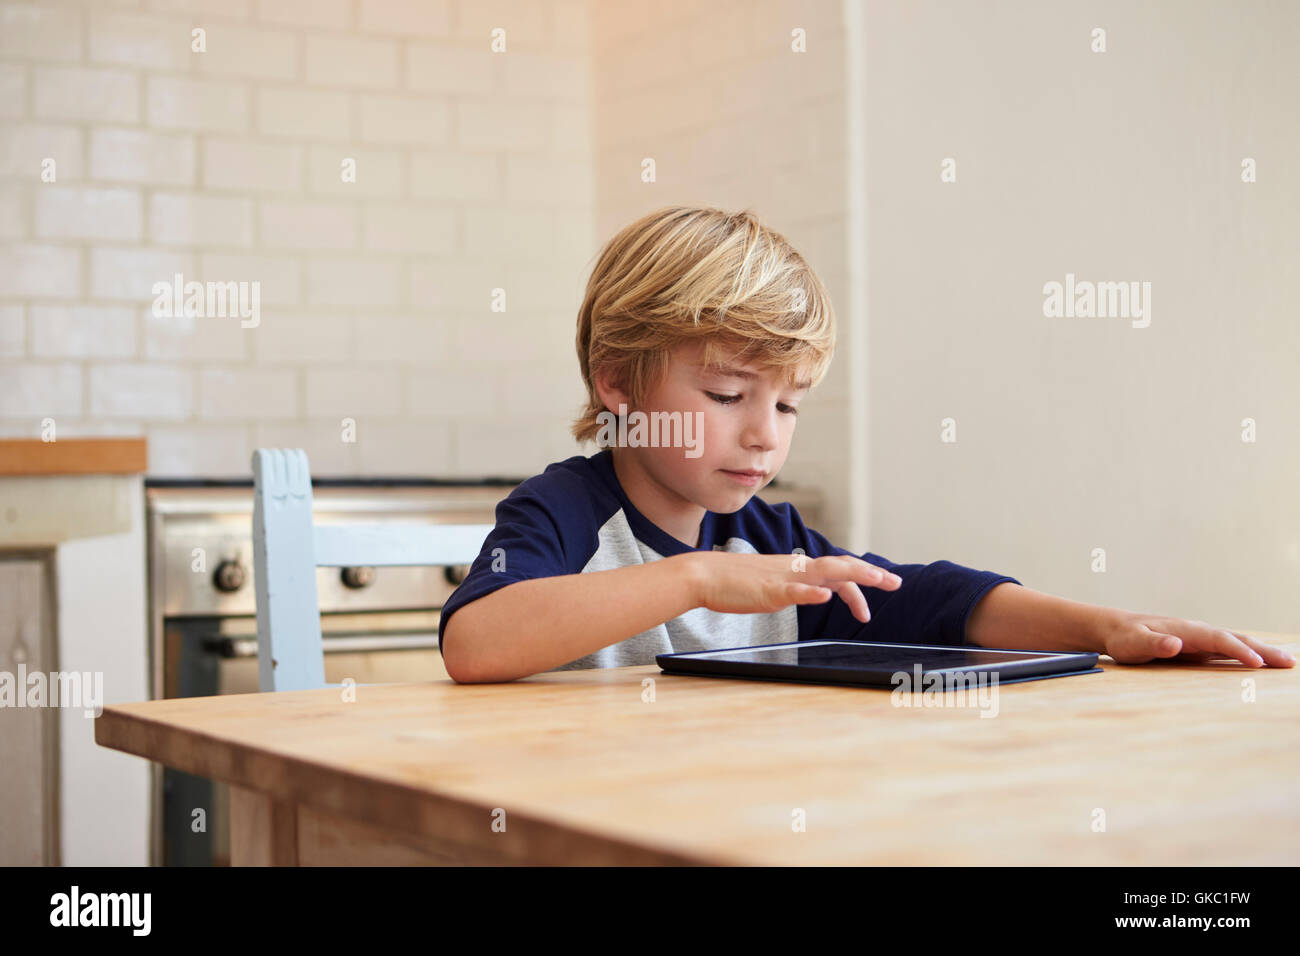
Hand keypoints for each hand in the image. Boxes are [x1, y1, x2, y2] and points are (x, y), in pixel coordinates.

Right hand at [685, 551, 900, 622]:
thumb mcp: (774, 584)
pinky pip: (793, 590)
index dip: (863, 578)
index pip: (838, 570)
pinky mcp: (768, 591)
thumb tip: (817, 590)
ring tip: (876, 579)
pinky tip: (825, 595)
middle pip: (841, 566)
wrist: (704, 575)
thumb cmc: (735, 582)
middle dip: (871, 575)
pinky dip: (811, 592)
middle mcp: (796, 568)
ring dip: (853, 576)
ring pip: (825, 572)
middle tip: (896, 583)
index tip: (884, 586)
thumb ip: (797, 586)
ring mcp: (784, 579)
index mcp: (798, 568)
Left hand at [1101, 611, 1295, 667]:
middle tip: (1289, 663)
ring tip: (1287, 663)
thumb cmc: (1124, 638)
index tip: (1258, 663)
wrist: (1117, 629)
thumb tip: (1175, 644)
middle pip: (1235, 639)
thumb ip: (1153, 644)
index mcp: (1186, 630)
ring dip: (1262, 652)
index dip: (1239, 651)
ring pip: (1237, 644)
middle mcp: (1198, 632)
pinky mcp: (1200, 649)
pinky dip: (1249, 655)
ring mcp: (1201, 640)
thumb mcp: (1132, 643)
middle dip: (1263, 650)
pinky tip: (1262, 663)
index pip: (1218, 639)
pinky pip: (1229, 651)